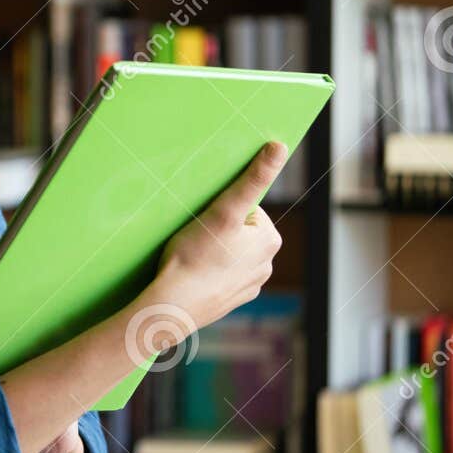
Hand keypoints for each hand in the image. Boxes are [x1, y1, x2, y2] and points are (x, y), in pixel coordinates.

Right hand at [138, 142, 287, 352]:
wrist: (173, 306)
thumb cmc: (195, 256)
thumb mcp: (224, 210)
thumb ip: (253, 179)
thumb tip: (279, 147)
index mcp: (269, 240)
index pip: (247, 209)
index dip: (222, 209)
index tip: (205, 221)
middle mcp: (266, 264)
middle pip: (239, 232)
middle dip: (219, 230)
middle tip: (195, 237)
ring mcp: (249, 286)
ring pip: (230, 255)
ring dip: (214, 252)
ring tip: (191, 257)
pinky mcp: (231, 301)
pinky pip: (221, 278)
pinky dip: (209, 274)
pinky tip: (193, 275)